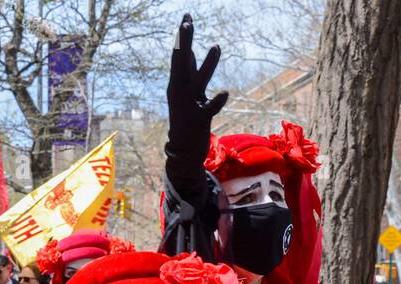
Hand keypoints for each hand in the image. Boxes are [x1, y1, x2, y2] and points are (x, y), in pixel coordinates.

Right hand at [166, 15, 226, 168]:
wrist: (183, 150)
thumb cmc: (186, 117)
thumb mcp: (185, 91)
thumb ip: (189, 71)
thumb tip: (190, 49)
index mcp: (176, 84)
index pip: (179, 56)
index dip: (182, 37)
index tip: (186, 16)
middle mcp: (179, 92)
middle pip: (181, 63)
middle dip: (184, 42)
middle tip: (186, 22)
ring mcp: (188, 105)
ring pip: (198, 81)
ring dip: (208, 64)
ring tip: (216, 46)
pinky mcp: (199, 120)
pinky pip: (210, 108)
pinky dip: (217, 101)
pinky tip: (225, 94)